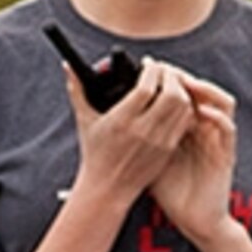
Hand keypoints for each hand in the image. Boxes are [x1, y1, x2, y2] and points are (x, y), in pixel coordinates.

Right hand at [66, 56, 199, 196]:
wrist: (109, 188)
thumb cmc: (95, 153)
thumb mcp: (85, 121)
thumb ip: (77, 90)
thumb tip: (66, 65)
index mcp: (122, 121)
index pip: (146, 88)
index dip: (151, 70)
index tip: (148, 62)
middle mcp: (143, 131)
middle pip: (171, 94)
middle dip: (170, 76)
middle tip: (163, 70)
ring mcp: (159, 142)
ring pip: (183, 107)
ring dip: (181, 90)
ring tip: (170, 83)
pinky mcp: (169, 150)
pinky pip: (185, 122)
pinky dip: (185, 107)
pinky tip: (176, 100)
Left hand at [147, 75, 240, 244]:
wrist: (194, 220)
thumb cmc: (170, 191)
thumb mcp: (147, 157)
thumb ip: (135, 134)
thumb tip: (105, 119)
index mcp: (186, 127)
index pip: (182, 92)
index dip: (169, 77)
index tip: (149, 68)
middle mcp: (204, 128)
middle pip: (202, 90)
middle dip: (184, 77)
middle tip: (166, 70)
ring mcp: (217, 139)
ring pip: (222, 102)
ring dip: (204, 89)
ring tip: (184, 83)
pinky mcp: (227, 153)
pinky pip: (227, 128)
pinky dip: (216, 115)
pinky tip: (199, 110)